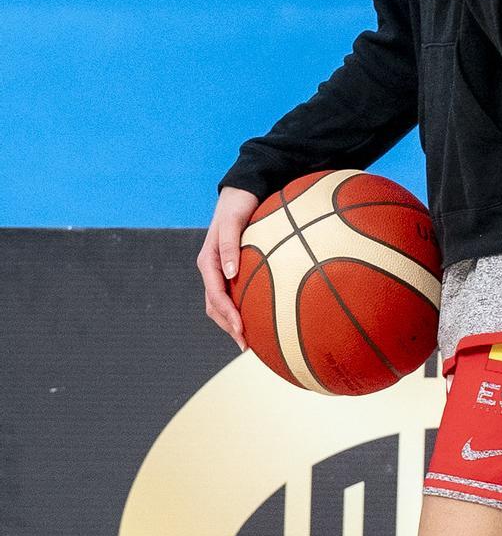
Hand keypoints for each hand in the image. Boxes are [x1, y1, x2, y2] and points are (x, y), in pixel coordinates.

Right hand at [196, 186, 258, 349]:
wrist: (243, 191)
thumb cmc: (239, 205)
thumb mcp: (233, 221)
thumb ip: (229, 244)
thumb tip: (230, 274)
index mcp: (208, 261)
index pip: (215, 296)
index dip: (227, 315)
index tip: (241, 330)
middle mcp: (212, 269)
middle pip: (215, 306)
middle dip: (229, 326)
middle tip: (247, 345)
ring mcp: (221, 270)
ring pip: (222, 303)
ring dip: (232, 322)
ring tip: (250, 340)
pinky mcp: (232, 268)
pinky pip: (233, 293)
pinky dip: (241, 308)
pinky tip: (258, 316)